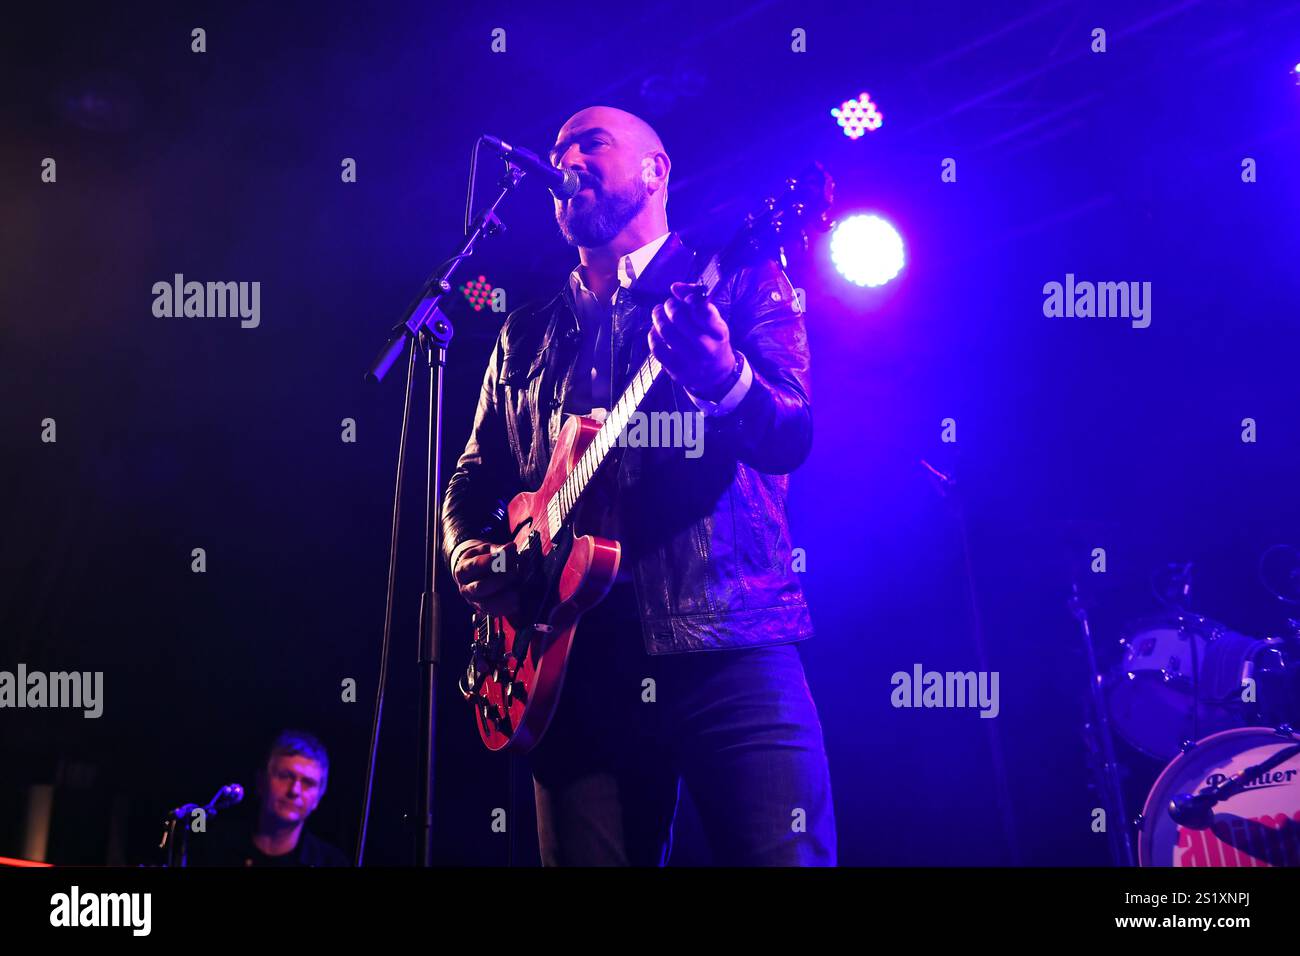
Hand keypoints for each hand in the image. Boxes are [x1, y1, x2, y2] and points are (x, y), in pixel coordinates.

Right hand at [452, 539, 521, 615]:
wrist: (476, 572)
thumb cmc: (482, 558)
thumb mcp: (486, 550)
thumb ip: (497, 549)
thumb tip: (510, 548)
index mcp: (463, 570)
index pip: (475, 566)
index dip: (492, 561)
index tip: (506, 556)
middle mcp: (465, 588)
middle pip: (480, 587)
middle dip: (499, 581)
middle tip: (514, 574)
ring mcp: (473, 601)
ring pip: (486, 604)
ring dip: (503, 599)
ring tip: (517, 592)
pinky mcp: (483, 610)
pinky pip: (493, 613)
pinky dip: (506, 609)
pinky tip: (516, 602)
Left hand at [649, 281, 735, 398]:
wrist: (716, 374)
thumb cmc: (712, 340)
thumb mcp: (714, 320)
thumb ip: (698, 300)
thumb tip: (675, 287)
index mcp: (718, 332)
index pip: (702, 309)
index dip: (689, 298)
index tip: (686, 298)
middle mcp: (706, 347)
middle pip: (679, 318)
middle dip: (669, 306)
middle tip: (668, 304)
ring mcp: (690, 361)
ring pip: (666, 332)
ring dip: (657, 317)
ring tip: (658, 312)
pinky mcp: (677, 370)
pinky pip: (657, 349)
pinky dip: (653, 335)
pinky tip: (656, 330)